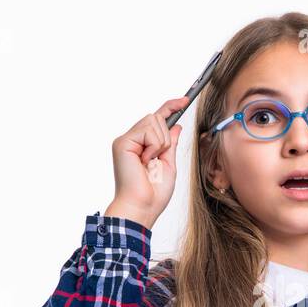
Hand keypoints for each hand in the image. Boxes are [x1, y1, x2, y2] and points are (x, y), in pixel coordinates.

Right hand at [105, 96, 188, 229]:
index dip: (170, 107)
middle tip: (158, 158)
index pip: (156, 119)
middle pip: (156, 117)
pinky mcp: (122, 142)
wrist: (142, 207)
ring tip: (151, 162)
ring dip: (160, 143)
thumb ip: (171, 144)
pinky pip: (148, 131)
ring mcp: (126, 141)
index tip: (184, 100)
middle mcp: (132, 140)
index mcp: (142, 145)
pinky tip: (145, 161)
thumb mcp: (169, 164)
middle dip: (165, 137)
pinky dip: (154, 146)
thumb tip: (176, 126)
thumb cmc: (154, 193)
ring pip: (153, 121)